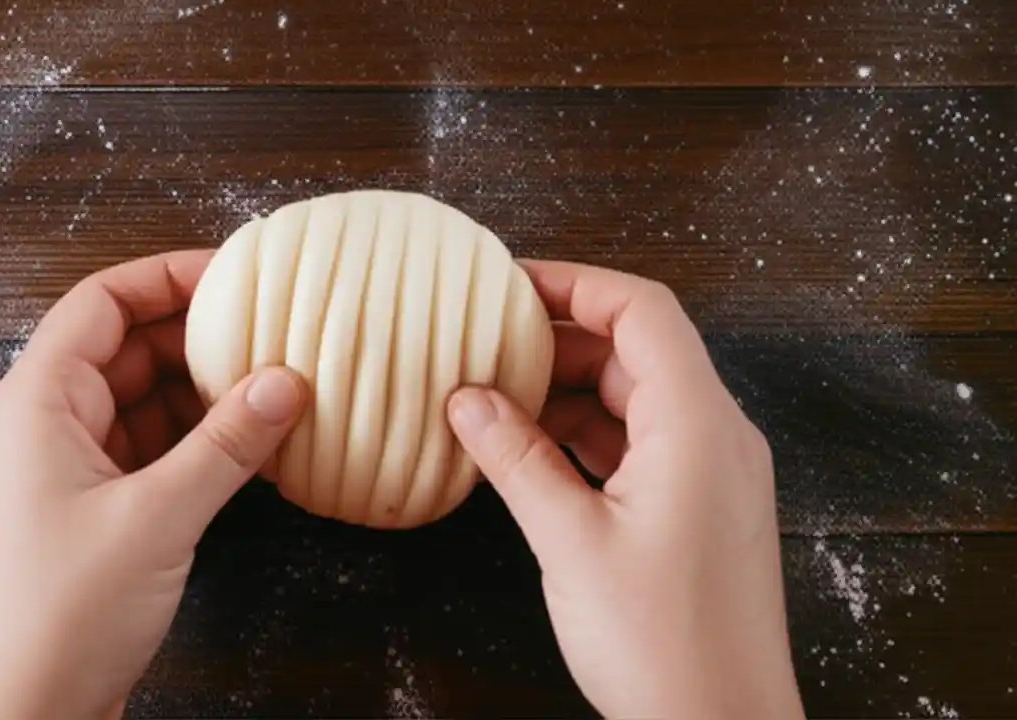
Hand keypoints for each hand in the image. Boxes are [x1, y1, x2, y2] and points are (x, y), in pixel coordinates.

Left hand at [0, 250, 306, 718]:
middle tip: (273, 331)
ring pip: (143, 402)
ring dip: (203, 394)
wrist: (25, 713)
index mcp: (38, 401)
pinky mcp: (92, 510)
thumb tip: (286, 382)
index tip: (235, 272)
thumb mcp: (159, 517)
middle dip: (198, 338)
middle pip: (127, 349)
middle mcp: (47, 424)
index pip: (101, 302)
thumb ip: (227, 445)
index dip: (167, 276)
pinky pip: (150, 450)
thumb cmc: (61, 614)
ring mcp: (69, 469)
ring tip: (273, 386)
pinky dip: (196, 441)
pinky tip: (248, 444)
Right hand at [447, 261, 803, 718]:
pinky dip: (586, 436)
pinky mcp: (700, 510)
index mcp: (698, 425)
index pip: (643, 310)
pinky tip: (530, 450)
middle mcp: (717, 436)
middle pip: (638, 350)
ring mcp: (713, 474)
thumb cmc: (661, 645)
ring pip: (636, 399)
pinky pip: (640, 444)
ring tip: (495, 398)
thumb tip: (467, 398)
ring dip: (569, 391)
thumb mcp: (570, 542)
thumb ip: (517, 460)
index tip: (507, 285)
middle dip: (560, 339)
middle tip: (485, 345)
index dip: (575, 283)